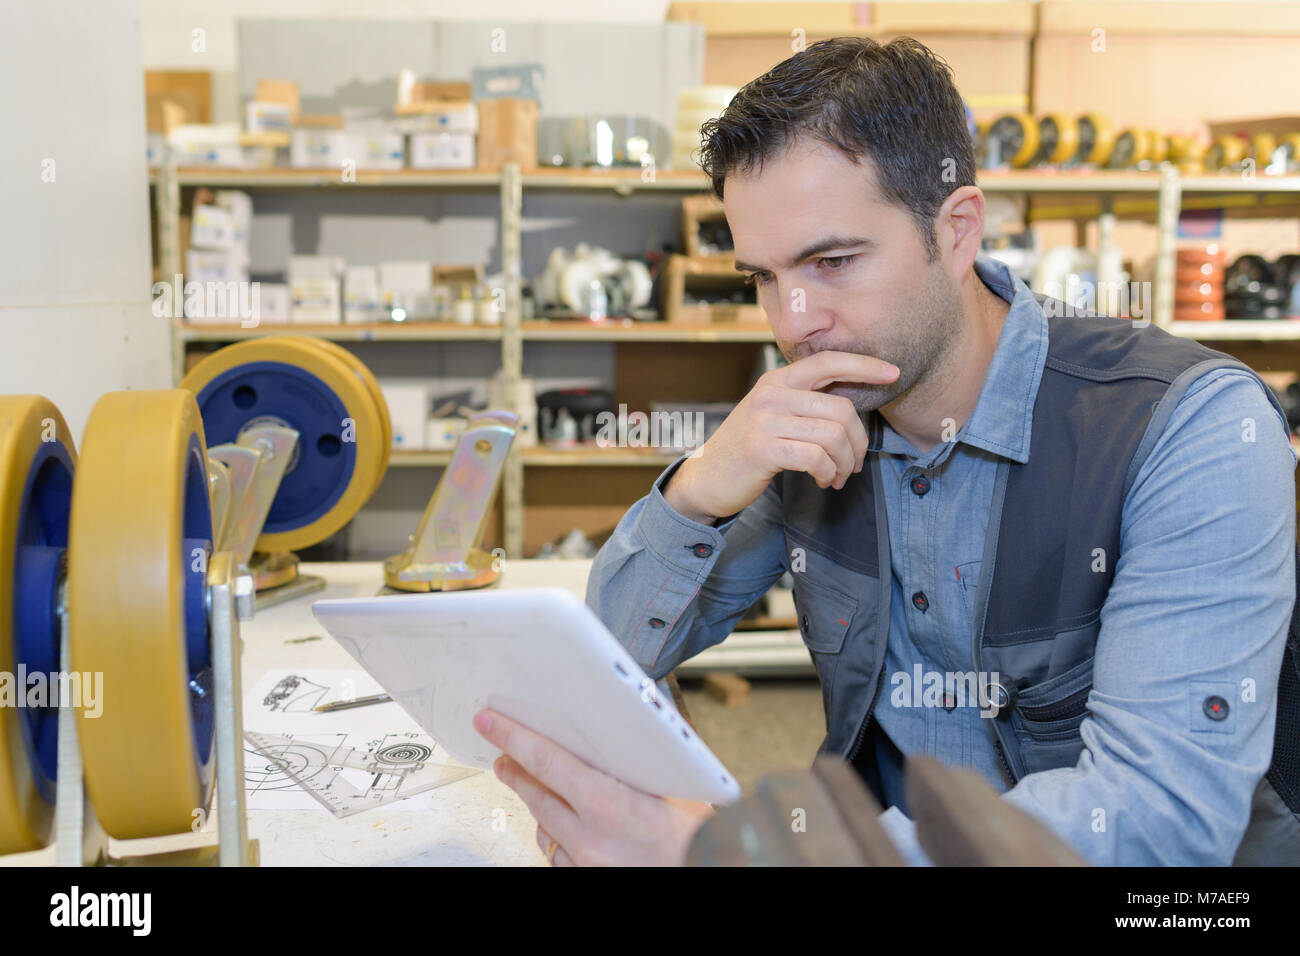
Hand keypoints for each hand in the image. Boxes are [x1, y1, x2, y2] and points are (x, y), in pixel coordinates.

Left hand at [473, 708, 714, 865]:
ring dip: (537, 804)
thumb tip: (618, 733)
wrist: (708, 870)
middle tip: (501, 753)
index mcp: (609, 804)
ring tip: (530, 785)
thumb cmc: (698, 838)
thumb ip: (637, 764)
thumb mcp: (672, 787)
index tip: (491, 723)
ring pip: (544, 827)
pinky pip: (558, 856)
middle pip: (536, 795)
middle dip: (515, 769)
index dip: (513, 738)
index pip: (546, 761)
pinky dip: (557, 838)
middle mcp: (591, 838)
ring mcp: (586, 864)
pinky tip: (563, 828)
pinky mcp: (585, 881)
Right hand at [663, 350, 897, 522]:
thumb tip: (853, 402)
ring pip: (833, 436)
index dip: (864, 365)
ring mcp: (765, 420)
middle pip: (841, 409)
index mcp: (777, 380)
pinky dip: (829, 473)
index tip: (893, 373)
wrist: (706, 478)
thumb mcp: (773, 414)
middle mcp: (771, 393)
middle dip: (859, 442)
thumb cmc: (748, 449)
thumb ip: (805, 402)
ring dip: (844, 463)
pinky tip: (824, 480)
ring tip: (838, 477)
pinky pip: (816, 458)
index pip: (828, 361)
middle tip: (855, 464)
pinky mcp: (763, 449)